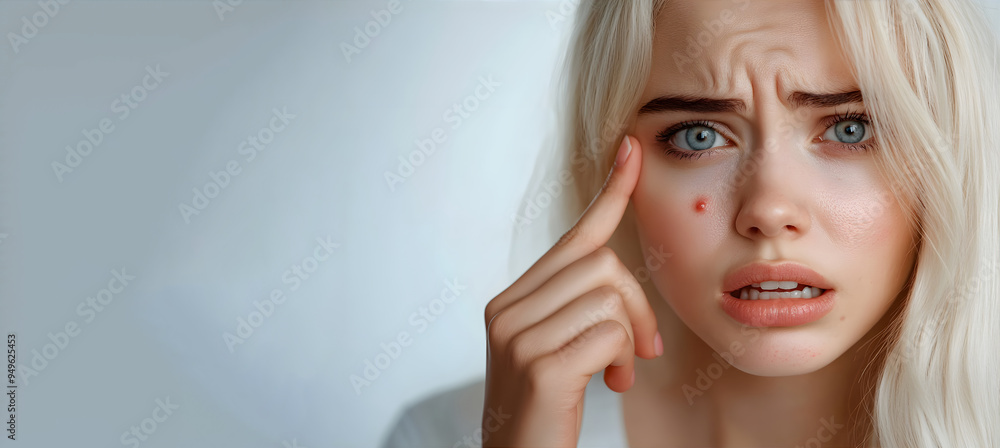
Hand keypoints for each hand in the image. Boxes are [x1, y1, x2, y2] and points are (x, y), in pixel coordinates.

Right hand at [481, 135, 661, 446]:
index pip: (571, 239)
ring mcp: (517, 336)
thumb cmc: (543, 412)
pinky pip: (609, 333)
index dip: (609, 196)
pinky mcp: (539, 365)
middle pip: (601, 265)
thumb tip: (622, 290)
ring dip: (630, 338)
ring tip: (618, 373)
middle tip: (643, 352)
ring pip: (609, 296)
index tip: (631, 151)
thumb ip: (578, 312)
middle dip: (638, 307)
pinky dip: (621, 359)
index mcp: (510, 302)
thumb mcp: (557, 352)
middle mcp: (506, 310)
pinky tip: (609, 385)